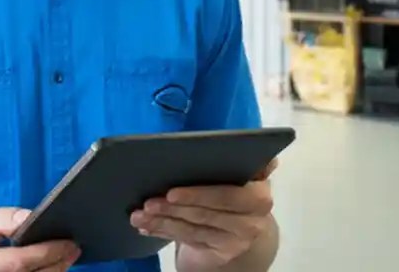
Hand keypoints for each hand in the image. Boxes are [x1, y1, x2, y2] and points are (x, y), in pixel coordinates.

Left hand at [129, 160, 277, 269]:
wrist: (244, 223)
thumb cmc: (234, 186)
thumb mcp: (239, 171)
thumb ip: (238, 159)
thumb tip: (239, 146)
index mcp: (259, 195)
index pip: (228, 195)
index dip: (199, 195)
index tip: (171, 192)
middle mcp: (253, 221)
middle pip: (206, 214)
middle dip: (172, 208)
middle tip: (147, 203)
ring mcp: (236, 241)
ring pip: (194, 230)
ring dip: (163, 222)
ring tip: (140, 215)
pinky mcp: (221, 253)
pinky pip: (189, 241)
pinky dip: (165, 232)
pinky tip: (147, 226)